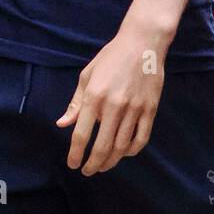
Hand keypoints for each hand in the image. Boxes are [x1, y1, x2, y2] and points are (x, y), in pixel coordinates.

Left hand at [55, 26, 165, 175]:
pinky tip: (123, 153)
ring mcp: (134, 109)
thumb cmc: (111, 57)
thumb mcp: (87, 75)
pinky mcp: (150, 109)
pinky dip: (131, 151)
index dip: (75, 154)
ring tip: (103, 166)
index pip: (82, 134)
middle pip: (102, 147)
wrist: (142, 43)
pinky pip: (141, 138)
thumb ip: (76, 102)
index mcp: (94, 96)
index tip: (73, 164)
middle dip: (93, 164)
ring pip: (121, 147)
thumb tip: (63, 124)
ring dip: (110, 161)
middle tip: (88, 171)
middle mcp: (114, 105)